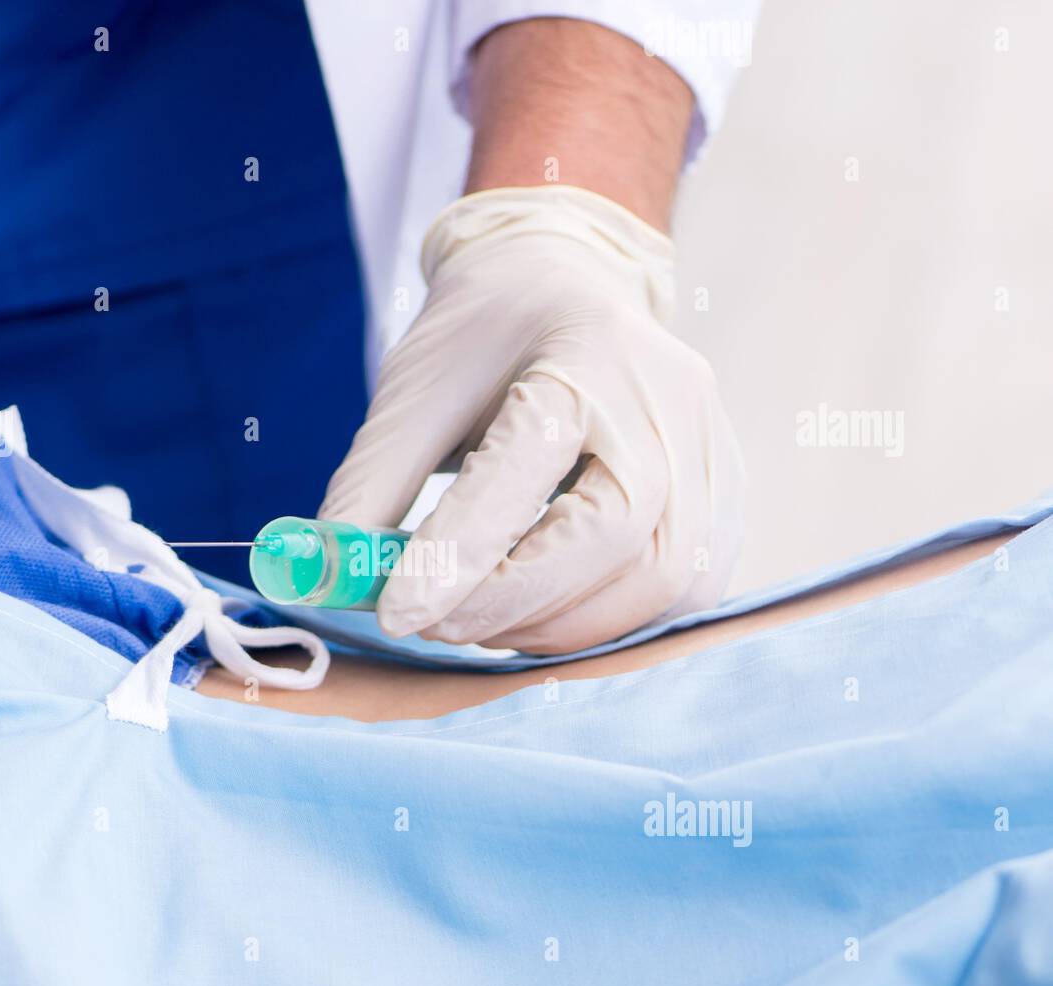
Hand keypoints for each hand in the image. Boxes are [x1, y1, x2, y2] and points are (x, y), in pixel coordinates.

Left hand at [318, 184, 744, 652]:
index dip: (459, 552)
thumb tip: (333, 585)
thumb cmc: (484, 340)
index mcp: (584, 350)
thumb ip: (370, 489)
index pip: (525, 466)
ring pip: (661, 579)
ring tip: (485, 619)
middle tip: (437, 622)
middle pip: (617, 535)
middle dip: (516, 601)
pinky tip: (547, 610)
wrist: (568, 287)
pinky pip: (685, 590)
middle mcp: (668, 400)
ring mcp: (711, 449)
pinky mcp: (725, 496)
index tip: (396, 613)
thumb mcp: (412, 393)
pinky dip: (608, 622)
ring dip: (561, 626)